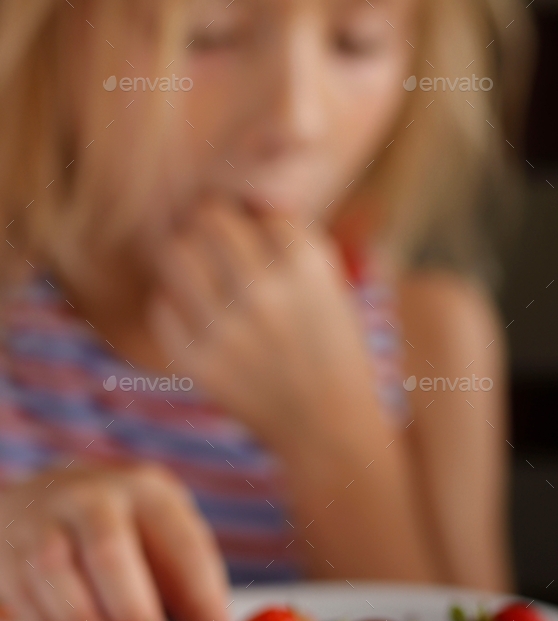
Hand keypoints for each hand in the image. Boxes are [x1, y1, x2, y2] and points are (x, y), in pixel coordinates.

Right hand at [0, 464, 228, 620]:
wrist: (45, 500)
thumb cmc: (126, 534)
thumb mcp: (164, 538)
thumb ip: (189, 581)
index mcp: (148, 491)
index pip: (179, 542)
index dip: (200, 596)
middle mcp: (93, 496)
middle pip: (110, 554)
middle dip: (134, 615)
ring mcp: (44, 518)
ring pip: (57, 574)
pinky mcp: (9, 552)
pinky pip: (28, 597)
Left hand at [150, 198, 385, 458]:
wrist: (330, 430)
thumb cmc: (332, 347)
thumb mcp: (329, 282)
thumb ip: (288, 233)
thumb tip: (242, 190)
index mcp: (306, 267)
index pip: (254, 202)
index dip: (251, 213)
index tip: (254, 232)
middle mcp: (265, 295)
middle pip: (208, 217)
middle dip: (211, 223)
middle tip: (216, 240)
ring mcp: (228, 333)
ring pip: (175, 255)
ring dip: (185, 255)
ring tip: (201, 270)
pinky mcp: (200, 365)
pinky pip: (163, 308)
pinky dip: (175, 303)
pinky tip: (199, 314)